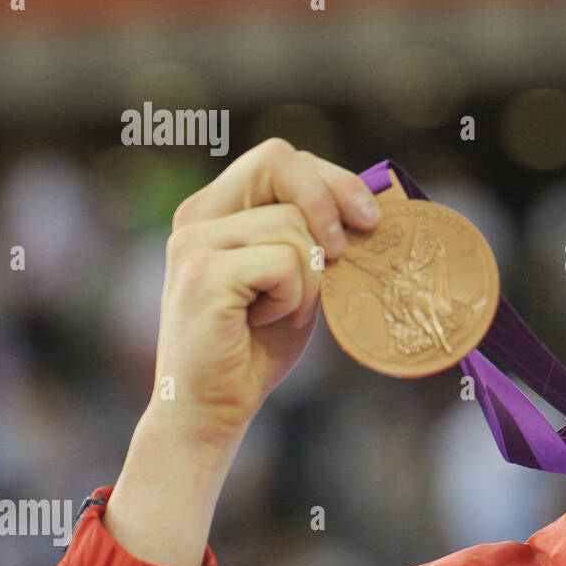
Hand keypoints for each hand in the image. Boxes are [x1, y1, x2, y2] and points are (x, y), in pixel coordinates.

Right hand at [147, 138, 381, 449]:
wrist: (212, 407)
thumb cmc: (257, 344)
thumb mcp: (297, 277)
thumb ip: (313, 236)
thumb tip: (370, 204)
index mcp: (217, 210)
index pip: (280, 158)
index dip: (331, 180)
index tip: (367, 218)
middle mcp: (198, 217)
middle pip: (280, 162)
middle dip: (328, 204)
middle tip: (343, 255)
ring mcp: (195, 243)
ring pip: (293, 227)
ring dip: (310, 279)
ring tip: (281, 311)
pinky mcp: (203, 275)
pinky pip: (284, 264)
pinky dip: (293, 299)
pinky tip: (265, 321)